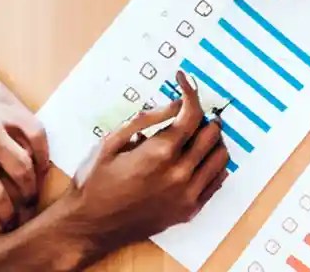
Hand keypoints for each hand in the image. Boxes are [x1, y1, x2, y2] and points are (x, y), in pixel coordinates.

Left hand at [0, 29, 48, 228]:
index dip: (8, 214)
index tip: (12, 223)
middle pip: (20, 178)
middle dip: (28, 200)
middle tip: (29, 210)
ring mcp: (4, 119)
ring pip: (33, 155)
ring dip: (38, 176)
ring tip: (37, 187)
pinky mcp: (12, 102)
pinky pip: (36, 129)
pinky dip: (43, 148)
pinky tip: (41, 158)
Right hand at [63, 72, 229, 257]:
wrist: (89, 226)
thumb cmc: (94, 183)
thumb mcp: (111, 143)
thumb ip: (145, 120)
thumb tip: (174, 103)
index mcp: (159, 153)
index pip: (192, 113)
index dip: (191, 91)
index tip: (185, 81)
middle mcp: (179, 174)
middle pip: (212, 132)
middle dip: (202, 116)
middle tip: (187, 113)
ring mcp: (187, 194)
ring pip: (220, 156)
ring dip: (211, 140)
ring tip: (194, 136)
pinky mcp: (189, 210)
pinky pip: (217, 180)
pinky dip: (212, 164)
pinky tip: (197, 159)